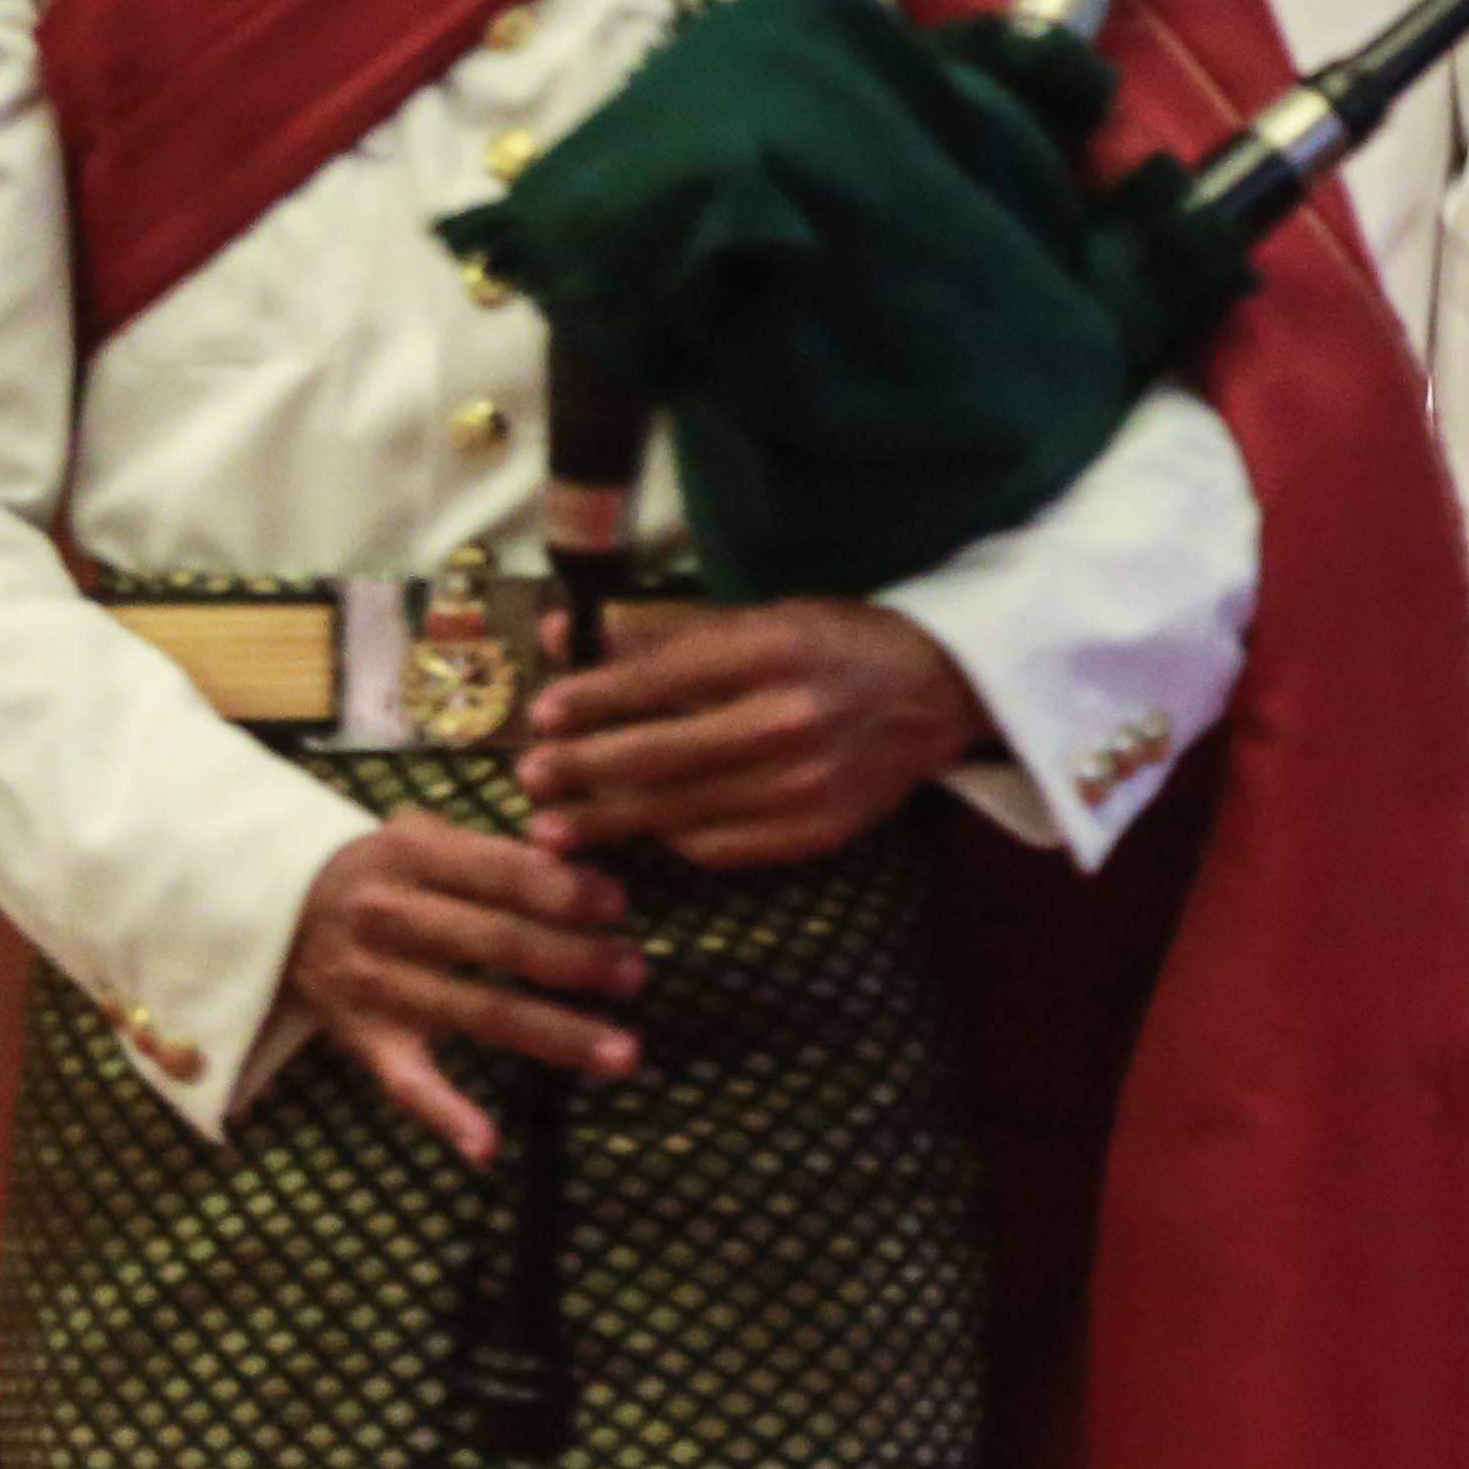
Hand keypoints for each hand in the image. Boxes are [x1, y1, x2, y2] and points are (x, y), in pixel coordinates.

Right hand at [284, 810, 643, 1163]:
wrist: (283, 910)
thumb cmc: (390, 868)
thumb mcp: (428, 834)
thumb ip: (500, 848)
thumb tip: (581, 863)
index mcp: (412, 856)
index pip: (498, 873)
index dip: (559, 890)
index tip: (617, 906)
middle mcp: (390, 920)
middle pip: (496, 944)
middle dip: (572, 962)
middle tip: (635, 975)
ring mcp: (376, 985)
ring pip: (477, 1014)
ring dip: (553, 1036)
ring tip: (623, 1052)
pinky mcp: (366, 1038)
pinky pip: (406, 1082)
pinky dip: (445, 1116)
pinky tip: (487, 1147)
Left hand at [516, 598, 985, 867]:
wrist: (939, 694)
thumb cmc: (837, 644)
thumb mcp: (759, 619)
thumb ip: (659, 632)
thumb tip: (562, 630)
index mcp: (775, 650)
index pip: (659, 680)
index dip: (591, 700)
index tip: (542, 713)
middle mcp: (790, 719)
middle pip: (657, 756)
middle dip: (580, 771)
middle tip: (530, 777)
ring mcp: (806, 784)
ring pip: (679, 813)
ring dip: (605, 822)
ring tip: (553, 827)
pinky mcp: (817, 832)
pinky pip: (718, 848)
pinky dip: (669, 842)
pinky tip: (638, 835)